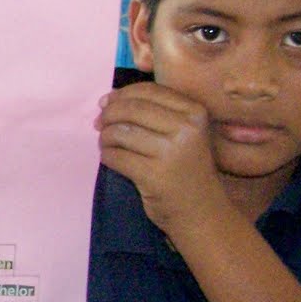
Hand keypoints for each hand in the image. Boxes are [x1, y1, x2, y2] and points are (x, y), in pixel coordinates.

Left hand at [95, 82, 233, 236]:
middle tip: (98, 124)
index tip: (105, 104)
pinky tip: (111, 159)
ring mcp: (170, 153)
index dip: (120, 95)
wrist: (202, 210)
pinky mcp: (153, 175)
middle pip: (130, 109)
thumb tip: (108, 98)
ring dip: (105, 137)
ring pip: (120, 132)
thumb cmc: (187, 167)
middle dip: (107, 115)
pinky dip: (107, 156)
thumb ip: (154, 110)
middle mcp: (186, 129)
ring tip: (106, 144)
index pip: (148, 91)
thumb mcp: (184, 132)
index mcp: (195, 112)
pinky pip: (116, 156)